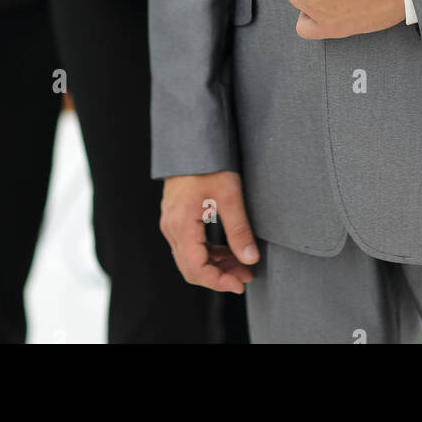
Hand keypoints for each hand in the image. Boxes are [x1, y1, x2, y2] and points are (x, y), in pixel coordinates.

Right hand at [160, 171, 258, 293]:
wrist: (191, 139)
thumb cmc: (209, 163)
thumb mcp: (230, 196)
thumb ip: (239, 230)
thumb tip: (250, 259)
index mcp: (181, 225)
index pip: (197, 269)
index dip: (219, 282)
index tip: (241, 282)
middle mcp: (171, 227)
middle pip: (191, 268)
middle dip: (219, 276)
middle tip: (245, 275)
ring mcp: (171, 222)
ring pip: (190, 257)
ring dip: (215, 265)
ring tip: (241, 263)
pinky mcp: (175, 216)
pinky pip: (189, 244)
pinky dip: (208, 252)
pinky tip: (227, 249)